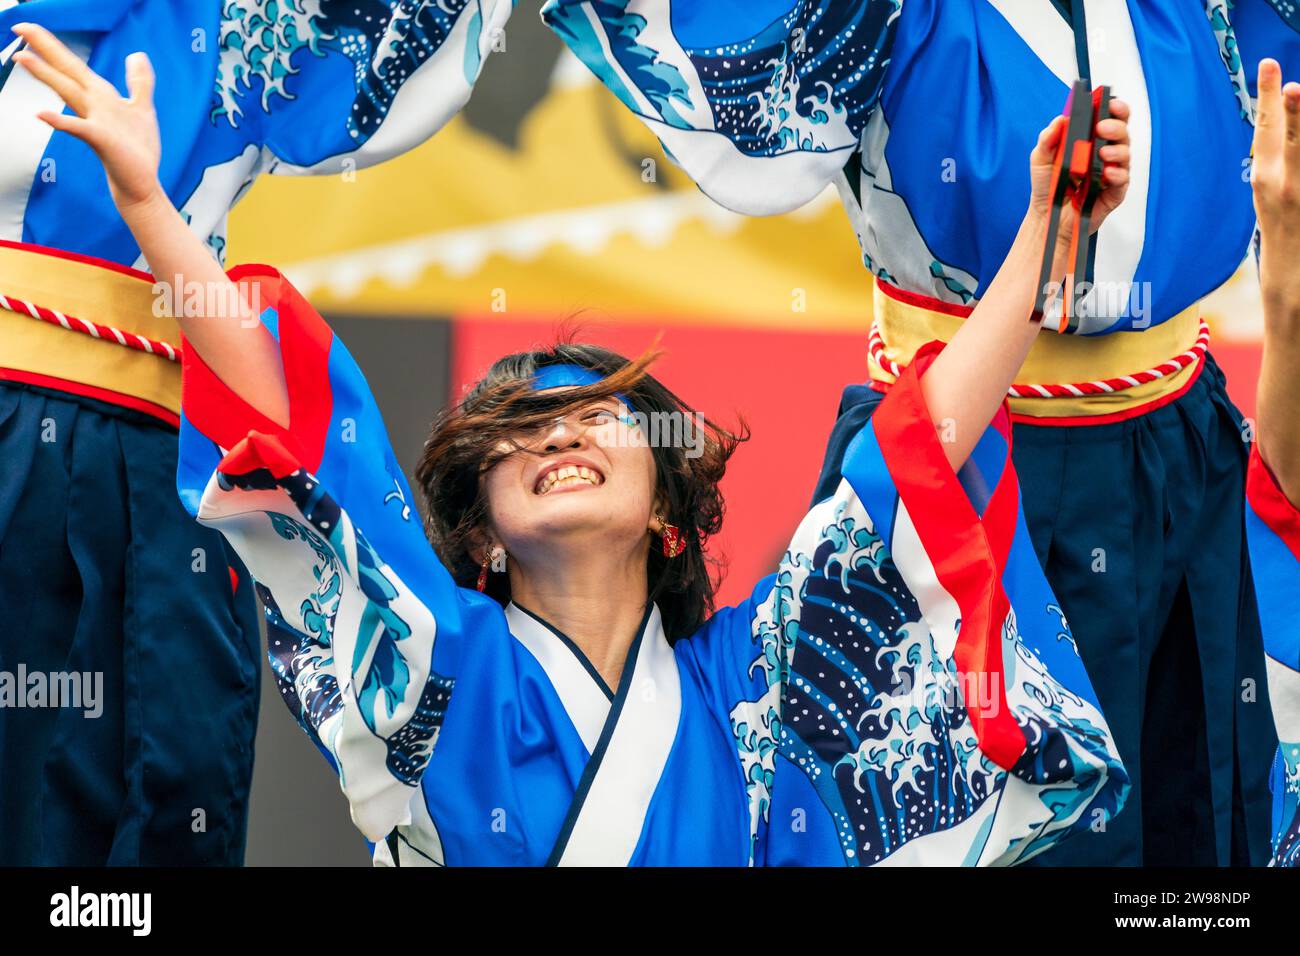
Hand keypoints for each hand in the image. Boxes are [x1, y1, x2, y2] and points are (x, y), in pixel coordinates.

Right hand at [13, 22, 161, 211]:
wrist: (141, 182)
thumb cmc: (138, 149)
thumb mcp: (142, 108)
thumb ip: (139, 81)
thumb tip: (136, 54)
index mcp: (100, 96)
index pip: (73, 66)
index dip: (53, 46)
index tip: (28, 27)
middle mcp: (93, 106)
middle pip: (66, 73)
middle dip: (45, 50)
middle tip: (18, 28)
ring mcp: (95, 122)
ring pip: (68, 94)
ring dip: (47, 76)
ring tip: (22, 58)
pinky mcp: (102, 141)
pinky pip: (80, 128)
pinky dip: (62, 121)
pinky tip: (41, 114)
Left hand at [1028, 96, 1131, 246]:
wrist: (1047, 215)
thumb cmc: (1048, 185)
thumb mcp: (1040, 158)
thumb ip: (1048, 138)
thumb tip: (1060, 120)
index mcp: (1090, 140)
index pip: (1110, 118)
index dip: (1114, 108)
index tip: (1110, 103)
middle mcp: (1104, 153)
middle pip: (1122, 133)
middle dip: (1115, 126)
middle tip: (1101, 127)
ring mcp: (1111, 172)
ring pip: (1125, 154)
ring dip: (1116, 150)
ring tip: (1102, 152)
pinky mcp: (1114, 192)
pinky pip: (1123, 180)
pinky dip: (1116, 174)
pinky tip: (1106, 173)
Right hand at [1251, 58, 1299, 321]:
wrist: (1295, 287)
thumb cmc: (1285, 242)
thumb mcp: (1273, 200)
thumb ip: (1282, 165)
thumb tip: (1286, 125)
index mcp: (1265, 179)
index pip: (1266, 127)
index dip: (1267, 94)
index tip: (1269, 65)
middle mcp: (1284, 182)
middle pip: (1295, 130)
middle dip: (1298, 106)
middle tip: (1297, 86)